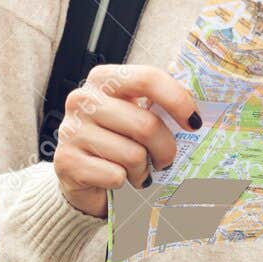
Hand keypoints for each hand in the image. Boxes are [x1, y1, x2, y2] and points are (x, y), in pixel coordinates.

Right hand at [52, 64, 200, 216]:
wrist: (80, 174)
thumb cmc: (117, 139)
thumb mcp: (136, 114)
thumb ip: (158, 105)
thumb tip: (196, 114)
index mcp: (104, 79)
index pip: (148, 78)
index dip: (178, 101)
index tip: (194, 123)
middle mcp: (83, 99)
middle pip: (146, 125)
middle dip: (165, 148)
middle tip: (166, 159)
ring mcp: (71, 130)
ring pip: (133, 155)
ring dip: (143, 169)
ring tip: (137, 170)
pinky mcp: (66, 161)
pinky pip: (115, 175)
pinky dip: (124, 182)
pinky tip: (118, 179)